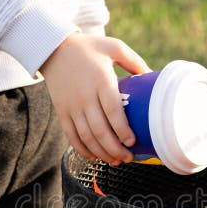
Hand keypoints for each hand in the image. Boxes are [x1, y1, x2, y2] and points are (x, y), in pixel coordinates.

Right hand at [40, 33, 149, 164]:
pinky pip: (71, 136)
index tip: (132, 141)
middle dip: (115, 149)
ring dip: (101, 153)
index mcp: (100, 80)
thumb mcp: (113, 47)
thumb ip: (134, 61)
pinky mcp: (62, 112)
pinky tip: (95, 157)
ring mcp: (71, 106)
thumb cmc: (88, 47)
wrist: (53, 48)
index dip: (122, 130)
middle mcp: (85, 96)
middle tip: (128, 157)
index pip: (112, 111)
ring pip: (86, 137)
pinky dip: (83, 150)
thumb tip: (153, 76)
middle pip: (100, 130)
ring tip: (116, 161)